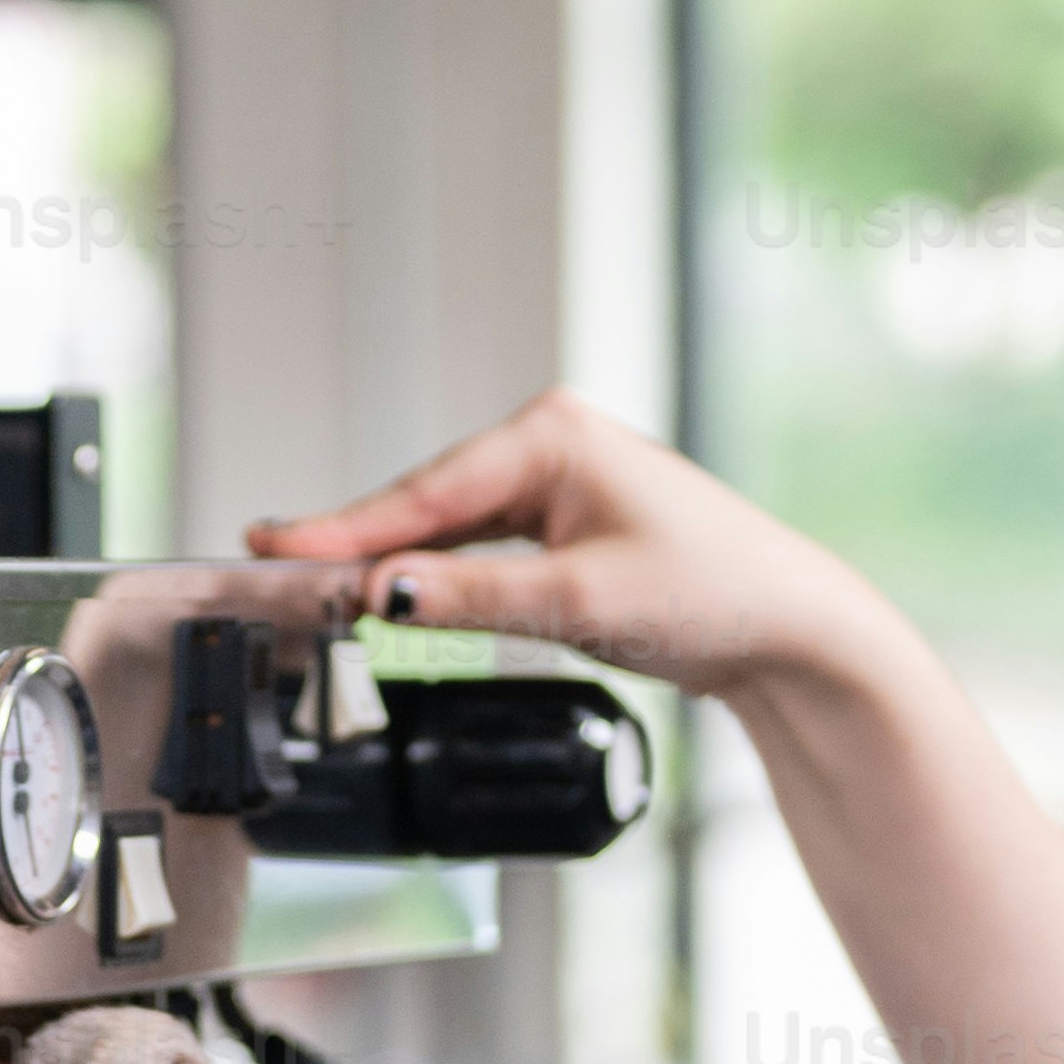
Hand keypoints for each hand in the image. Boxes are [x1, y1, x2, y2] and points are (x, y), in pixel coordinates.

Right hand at [248, 388, 880, 703]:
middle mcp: (551, 443)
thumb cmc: (713, 595)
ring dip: (395, 559)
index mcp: (552, 435)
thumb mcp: (579, 603)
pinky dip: (439, 570)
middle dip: (357, 540)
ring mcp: (560, 479)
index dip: (343, 528)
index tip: (274, 547)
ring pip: (450, 524)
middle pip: (427, 501)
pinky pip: (480, 543)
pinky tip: (399, 590)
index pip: (424, 491)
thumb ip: (470, 597)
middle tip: (274, 567)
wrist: (789, 628)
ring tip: (317, 582)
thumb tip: (381, 590)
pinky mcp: (568, 520)